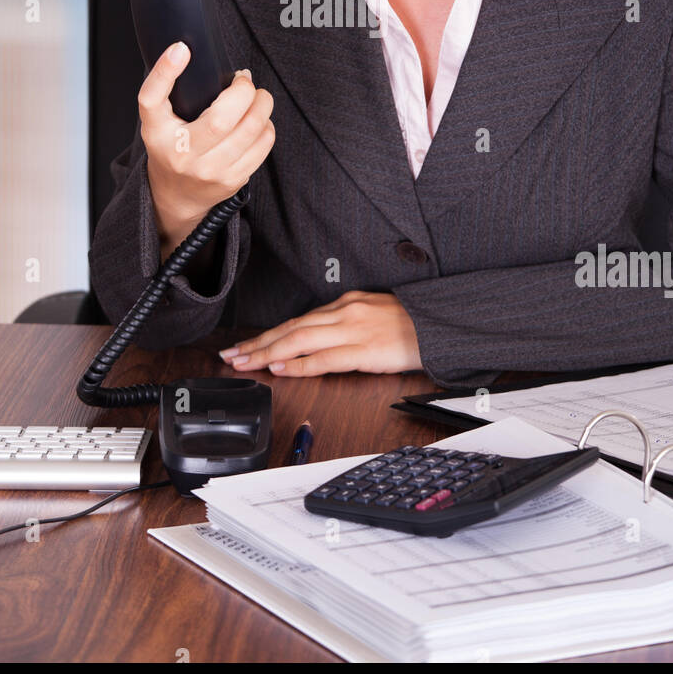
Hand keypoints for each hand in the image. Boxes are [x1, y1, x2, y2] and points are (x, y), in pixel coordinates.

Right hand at [139, 42, 274, 248]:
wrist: (174, 194)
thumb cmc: (167, 146)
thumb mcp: (155, 118)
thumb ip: (162, 85)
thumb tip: (182, 49)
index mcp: (159, 135)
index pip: (154, 100)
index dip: (166, 71)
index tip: (182, 49)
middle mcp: (183, 156)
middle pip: (222, 118)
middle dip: (245, 91)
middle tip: (244, 80)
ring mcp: (211, 172)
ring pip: (251, 131)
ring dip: (262, 105)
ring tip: (256, 97)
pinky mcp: (233, 180)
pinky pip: (262, 145)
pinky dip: (266, 126)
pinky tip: (256, 121)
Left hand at [219, 291, 423, 375]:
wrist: (441, 324)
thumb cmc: (411, 324)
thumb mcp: (372, 316)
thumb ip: (344, 326)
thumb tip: (316, 343)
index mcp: (345, 304)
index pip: (297, 321)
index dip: (268, 335)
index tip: (245, 346)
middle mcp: (344, 312)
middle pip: (291, 328)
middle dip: (258, 343)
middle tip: (231, 356)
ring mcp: (354, 329)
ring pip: (300, 340)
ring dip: (269, 353)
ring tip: (246, 363)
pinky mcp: (366, 349)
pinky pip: (326, 357)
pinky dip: (301, 363)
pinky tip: (282, 369)